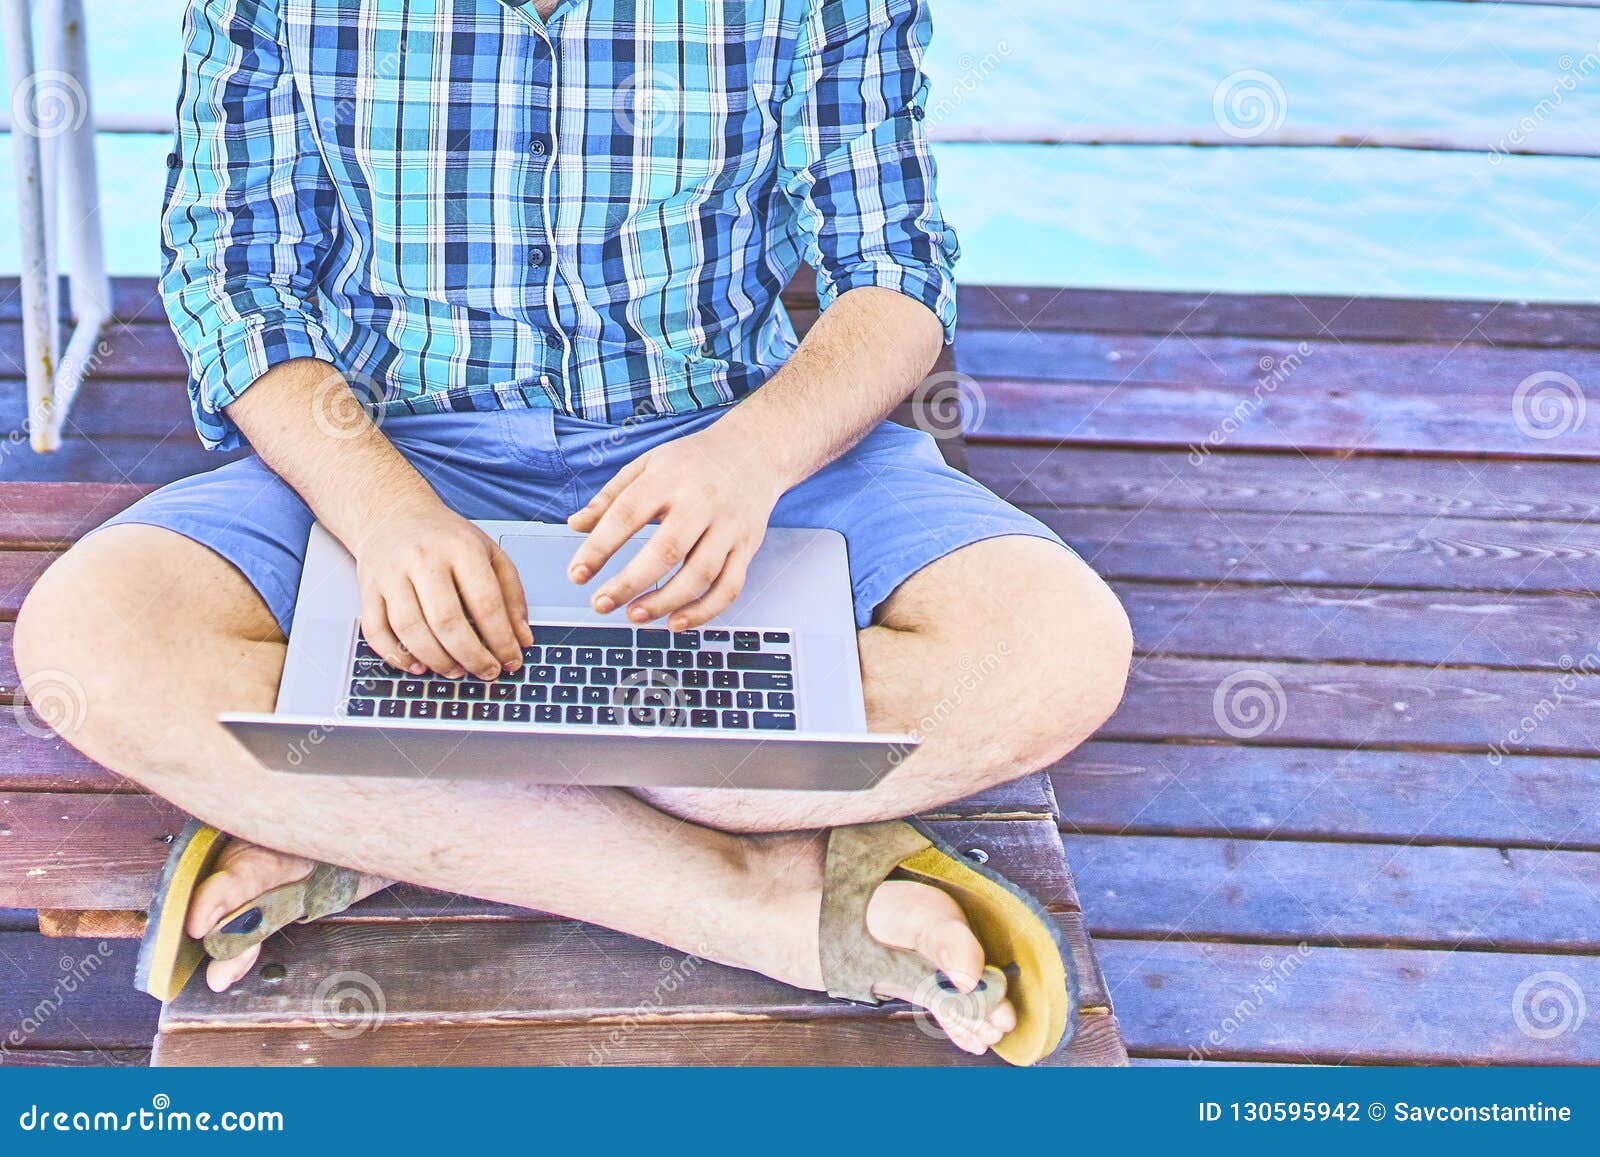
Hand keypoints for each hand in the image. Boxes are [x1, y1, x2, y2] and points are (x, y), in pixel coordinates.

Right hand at [354, 502, 532, 679]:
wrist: (394, 513)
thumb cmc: (446, 537)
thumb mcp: (489, 553)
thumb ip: (511, 595)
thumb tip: (522, 639)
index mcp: (461, 547)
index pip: (485, 602)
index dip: (501, 639)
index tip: (511, 660)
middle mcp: (423, 559)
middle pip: (447, 621)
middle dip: (471, 656)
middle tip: (486, 672)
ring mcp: (391, 574)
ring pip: (410, 630)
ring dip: (436, 660)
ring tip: (456, 671)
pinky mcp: (368, 589)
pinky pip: (376, 631)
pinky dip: (396, 656)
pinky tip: (417, 666)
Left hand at [566, 427, 786, 629]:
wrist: (755, 451)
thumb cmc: (693, 461)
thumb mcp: (647, 465)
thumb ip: (610, 497)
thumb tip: (574, 525)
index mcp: (669, 478)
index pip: (628, 515)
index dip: (599, 548)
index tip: (577, 574)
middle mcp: (702, 502)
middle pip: (666, 551)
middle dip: (629, 583)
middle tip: (600, 604)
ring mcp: (729, 527)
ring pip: (700, 575)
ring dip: (665, 602)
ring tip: (633, 616)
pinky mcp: (748, 547)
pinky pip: (729, 587)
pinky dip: (704, 612)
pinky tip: (675, 622)